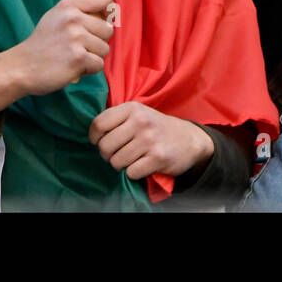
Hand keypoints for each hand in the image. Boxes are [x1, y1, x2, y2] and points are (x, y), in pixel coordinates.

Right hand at [0, 0, 113, 113]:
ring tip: (73, 57)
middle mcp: (73, 18)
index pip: (104, 0)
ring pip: (105, 48)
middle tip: (78, 47)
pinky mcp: (78, 58)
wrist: (20, 67)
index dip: (106, 14)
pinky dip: (88, 69)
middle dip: (97, 41)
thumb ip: (81, 11)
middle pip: (108, 29)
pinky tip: (73, 67)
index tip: (98, 23)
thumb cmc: (42, 43)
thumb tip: (110, 11)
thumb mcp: (57, 17)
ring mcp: (76, 38)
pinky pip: (99, 64)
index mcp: (69, 5)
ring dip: (92, 57)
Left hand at [90, 102, 212, 179]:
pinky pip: (131, 172)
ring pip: (116, 162)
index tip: (102, 141)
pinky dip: (134, 173)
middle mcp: (141, 121)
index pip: (98, 124)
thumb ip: (117, 119)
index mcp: (133, 108)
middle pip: (105, 146)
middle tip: (118, 153)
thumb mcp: (139, 114)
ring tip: (132, 159)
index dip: (95, 138)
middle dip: (108, 155)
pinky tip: (143, 165)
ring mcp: (150, 139)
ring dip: (121, 165)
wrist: (189, 140)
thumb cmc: (157, 128)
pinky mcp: (158, 157)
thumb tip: (92, 135)